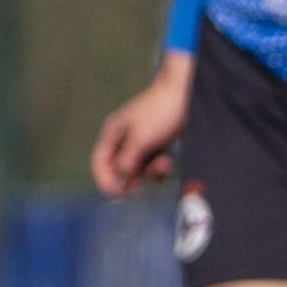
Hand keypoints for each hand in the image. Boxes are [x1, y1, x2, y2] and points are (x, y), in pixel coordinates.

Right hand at [89, 55, 192, 195]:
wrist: (186, 91)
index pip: (99, 162)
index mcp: (112, 133)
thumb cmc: (160, 111)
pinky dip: (157, 167)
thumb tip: (118, 183)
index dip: (104, 179)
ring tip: (163, 165)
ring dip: (148, 172)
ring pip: (137, 167)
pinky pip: (150, 163)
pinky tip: (166, 163)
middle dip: (131, 176)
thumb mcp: (140, 139)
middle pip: (118, 167)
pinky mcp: (155, 142)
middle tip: (141, 186)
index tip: (117, 195)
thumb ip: (126, 162)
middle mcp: (123, 138)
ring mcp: (140, 140)